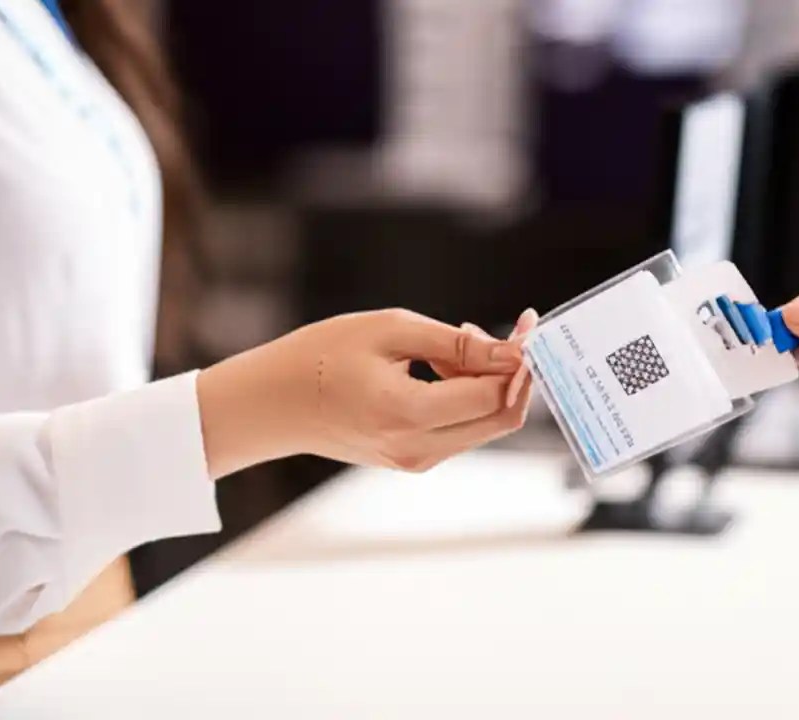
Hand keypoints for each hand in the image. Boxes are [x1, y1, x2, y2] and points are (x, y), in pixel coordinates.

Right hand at [195, 308, 537, 477]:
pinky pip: (462, 428)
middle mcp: (418, 449)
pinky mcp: (415, 459)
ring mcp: (417, 460)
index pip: (494, 396)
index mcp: (408, 414)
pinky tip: (441, 366)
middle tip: (506, 330)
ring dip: (487, 382)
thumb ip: (457, 344)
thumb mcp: (389, 330)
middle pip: (501, 418)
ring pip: (485, 424)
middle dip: (515, 373)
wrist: (271, 404)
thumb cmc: (321, 357)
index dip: (520, 360)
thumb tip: (513, 352)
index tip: (527, 323)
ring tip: (452, 343)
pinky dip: (467, 396)